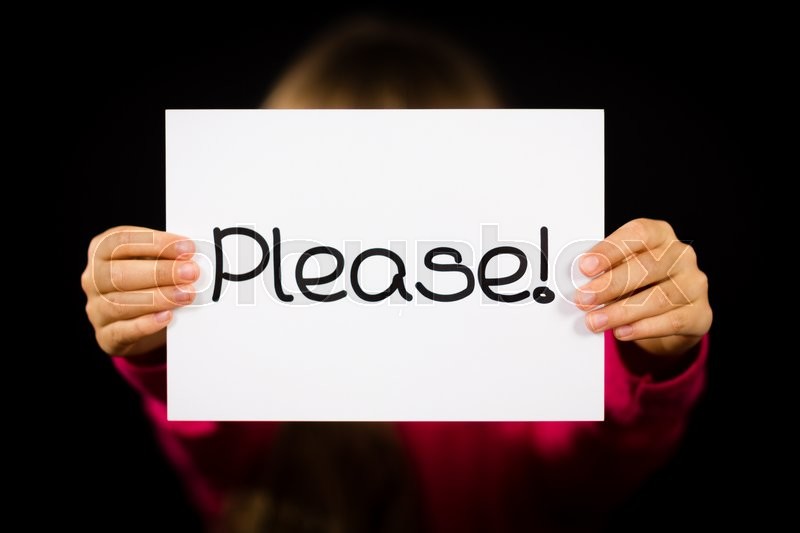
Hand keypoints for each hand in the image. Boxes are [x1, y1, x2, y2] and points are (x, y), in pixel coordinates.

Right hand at [82, 226, 197, 356]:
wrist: (139, 322)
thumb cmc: (147, 281)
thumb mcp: (153, 261)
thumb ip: (166, 256)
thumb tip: (190, 255)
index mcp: (101, 250)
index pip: (121, 241)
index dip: (156, 242)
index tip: (187, 247)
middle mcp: (92, 279)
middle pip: (119, 274)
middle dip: (160, 272)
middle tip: (191, 272)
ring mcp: (96, 309)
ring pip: (120, 304)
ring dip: (158, 298)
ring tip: (186, 294)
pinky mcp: (106, 336)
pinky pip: (123, 331)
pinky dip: (146, 324)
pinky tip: (167, 316)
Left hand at [575, 218, 711, 363]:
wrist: (670, 314)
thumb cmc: (640, 284)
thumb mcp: (622, 269)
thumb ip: (605, 270)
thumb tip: (580, 281)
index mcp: (661, 235)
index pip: (639, 234)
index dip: (611, 250)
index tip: (586, 267)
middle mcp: (682, 256)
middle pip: (647, 267)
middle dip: (610, 285)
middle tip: (584, 299)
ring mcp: (695, 284)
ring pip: (658, 298)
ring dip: (621, 312)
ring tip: (595, 321)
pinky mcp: (700, 313)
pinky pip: (672, 321)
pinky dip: (643, 328)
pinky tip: (621, 332)